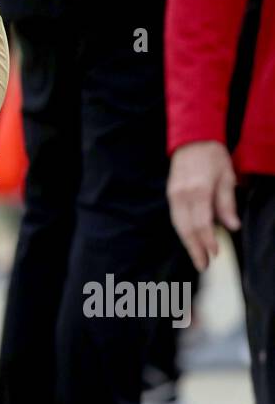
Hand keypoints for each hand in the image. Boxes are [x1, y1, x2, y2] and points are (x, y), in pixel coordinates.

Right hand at [167, 140, 239, 270]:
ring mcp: (173, 194)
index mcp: (199, 190)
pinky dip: (182, 231)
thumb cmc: (213, 156)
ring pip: (178, 225)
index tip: (215, 254)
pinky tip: (190, 239)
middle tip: (203, 265)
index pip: (202, 223)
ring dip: (187, 243)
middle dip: (195, 249)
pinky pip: (175, 217)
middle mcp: (182, 194)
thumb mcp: (227, 177)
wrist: (192, 138)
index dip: (208, 241)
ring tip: (197, 257)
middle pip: (186, 228)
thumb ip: (227, 203)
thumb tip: (232, 226)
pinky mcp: (170, 194)